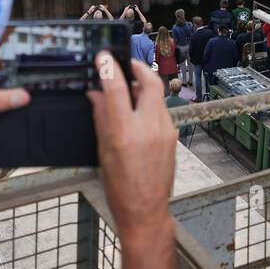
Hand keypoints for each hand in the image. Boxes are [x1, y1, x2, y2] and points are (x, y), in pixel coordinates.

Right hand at [87, 55, 176, 243]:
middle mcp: (148, 127)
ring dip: (144, 87)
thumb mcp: (102, 151)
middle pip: (149, 82)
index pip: (117, 89)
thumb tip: (96, 93)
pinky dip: (150, 104)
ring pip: (158, 95)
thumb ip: (101, 117)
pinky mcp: (173, 136)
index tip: (103, 58)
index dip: (109, 68)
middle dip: (137, 68)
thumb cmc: (120, 187)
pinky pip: (162, 110)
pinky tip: (138, 112)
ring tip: (128, 90)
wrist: (146, 210)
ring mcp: (165, 131)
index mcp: (125, 132)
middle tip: (124, 65)